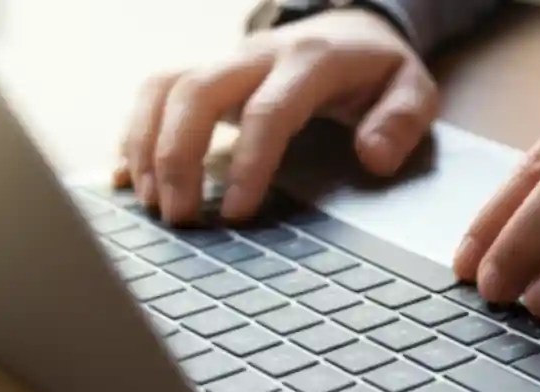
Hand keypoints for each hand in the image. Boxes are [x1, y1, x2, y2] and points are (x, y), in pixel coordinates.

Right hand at [115, 8, 437, 223]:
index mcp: (311, 62)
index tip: (237, 211)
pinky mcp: (208, 72)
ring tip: (150, 203)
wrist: (352, 27)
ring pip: (165, 87)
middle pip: (196, 91)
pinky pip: (155, 91)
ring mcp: (227, 60)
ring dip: (146, 144)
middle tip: (179, 217)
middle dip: (178, 155)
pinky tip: (127, 178)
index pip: (268, 111)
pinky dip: (135, 132)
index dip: (249, 163)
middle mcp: (258, 55)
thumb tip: (373, 159)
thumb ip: (401, 122)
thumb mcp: (412, 89)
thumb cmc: (379, 70)